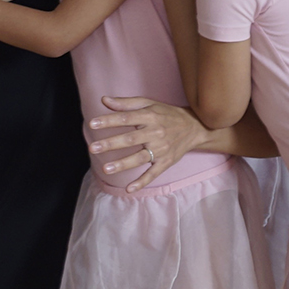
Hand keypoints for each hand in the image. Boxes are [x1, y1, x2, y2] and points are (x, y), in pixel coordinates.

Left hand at [85, 96, 211, 191]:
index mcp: (150, 116)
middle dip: (111, 144)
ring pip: (140, 158)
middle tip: (93, 148)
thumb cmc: (167, 114)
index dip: (109, 121)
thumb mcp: (148, 103)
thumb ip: (125, 103)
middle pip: (131, 139)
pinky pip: (153, 174)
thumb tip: (104, 99)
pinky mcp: (166, 162)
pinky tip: (129, 189)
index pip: (126, 118)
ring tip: (106, 169)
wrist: (195, 127)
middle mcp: (156, 133)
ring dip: (123, 164)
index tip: (92, 124)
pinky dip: (142, 182)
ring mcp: (161, 149)